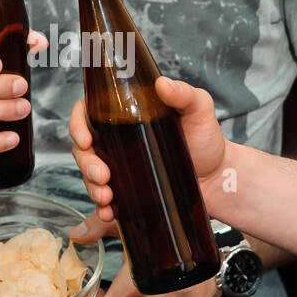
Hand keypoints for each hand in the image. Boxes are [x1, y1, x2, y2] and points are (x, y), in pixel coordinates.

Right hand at [68, 76, 229, 220]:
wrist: (219, 178)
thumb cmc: (207, 140)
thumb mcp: (199, 110)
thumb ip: (185, 94)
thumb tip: (163, 84)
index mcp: (126, 115)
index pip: (88, 112)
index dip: (77, 124)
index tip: (85, 139)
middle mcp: (118, 139)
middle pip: (84, 148)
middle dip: (85, 163)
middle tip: (102, 175)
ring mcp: (121, 166)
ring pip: (90, 174)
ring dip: (91, 186)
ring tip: (107, 196)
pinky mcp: (128, 190)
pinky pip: (104, 198)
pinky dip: (100, 207)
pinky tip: (108, 212)